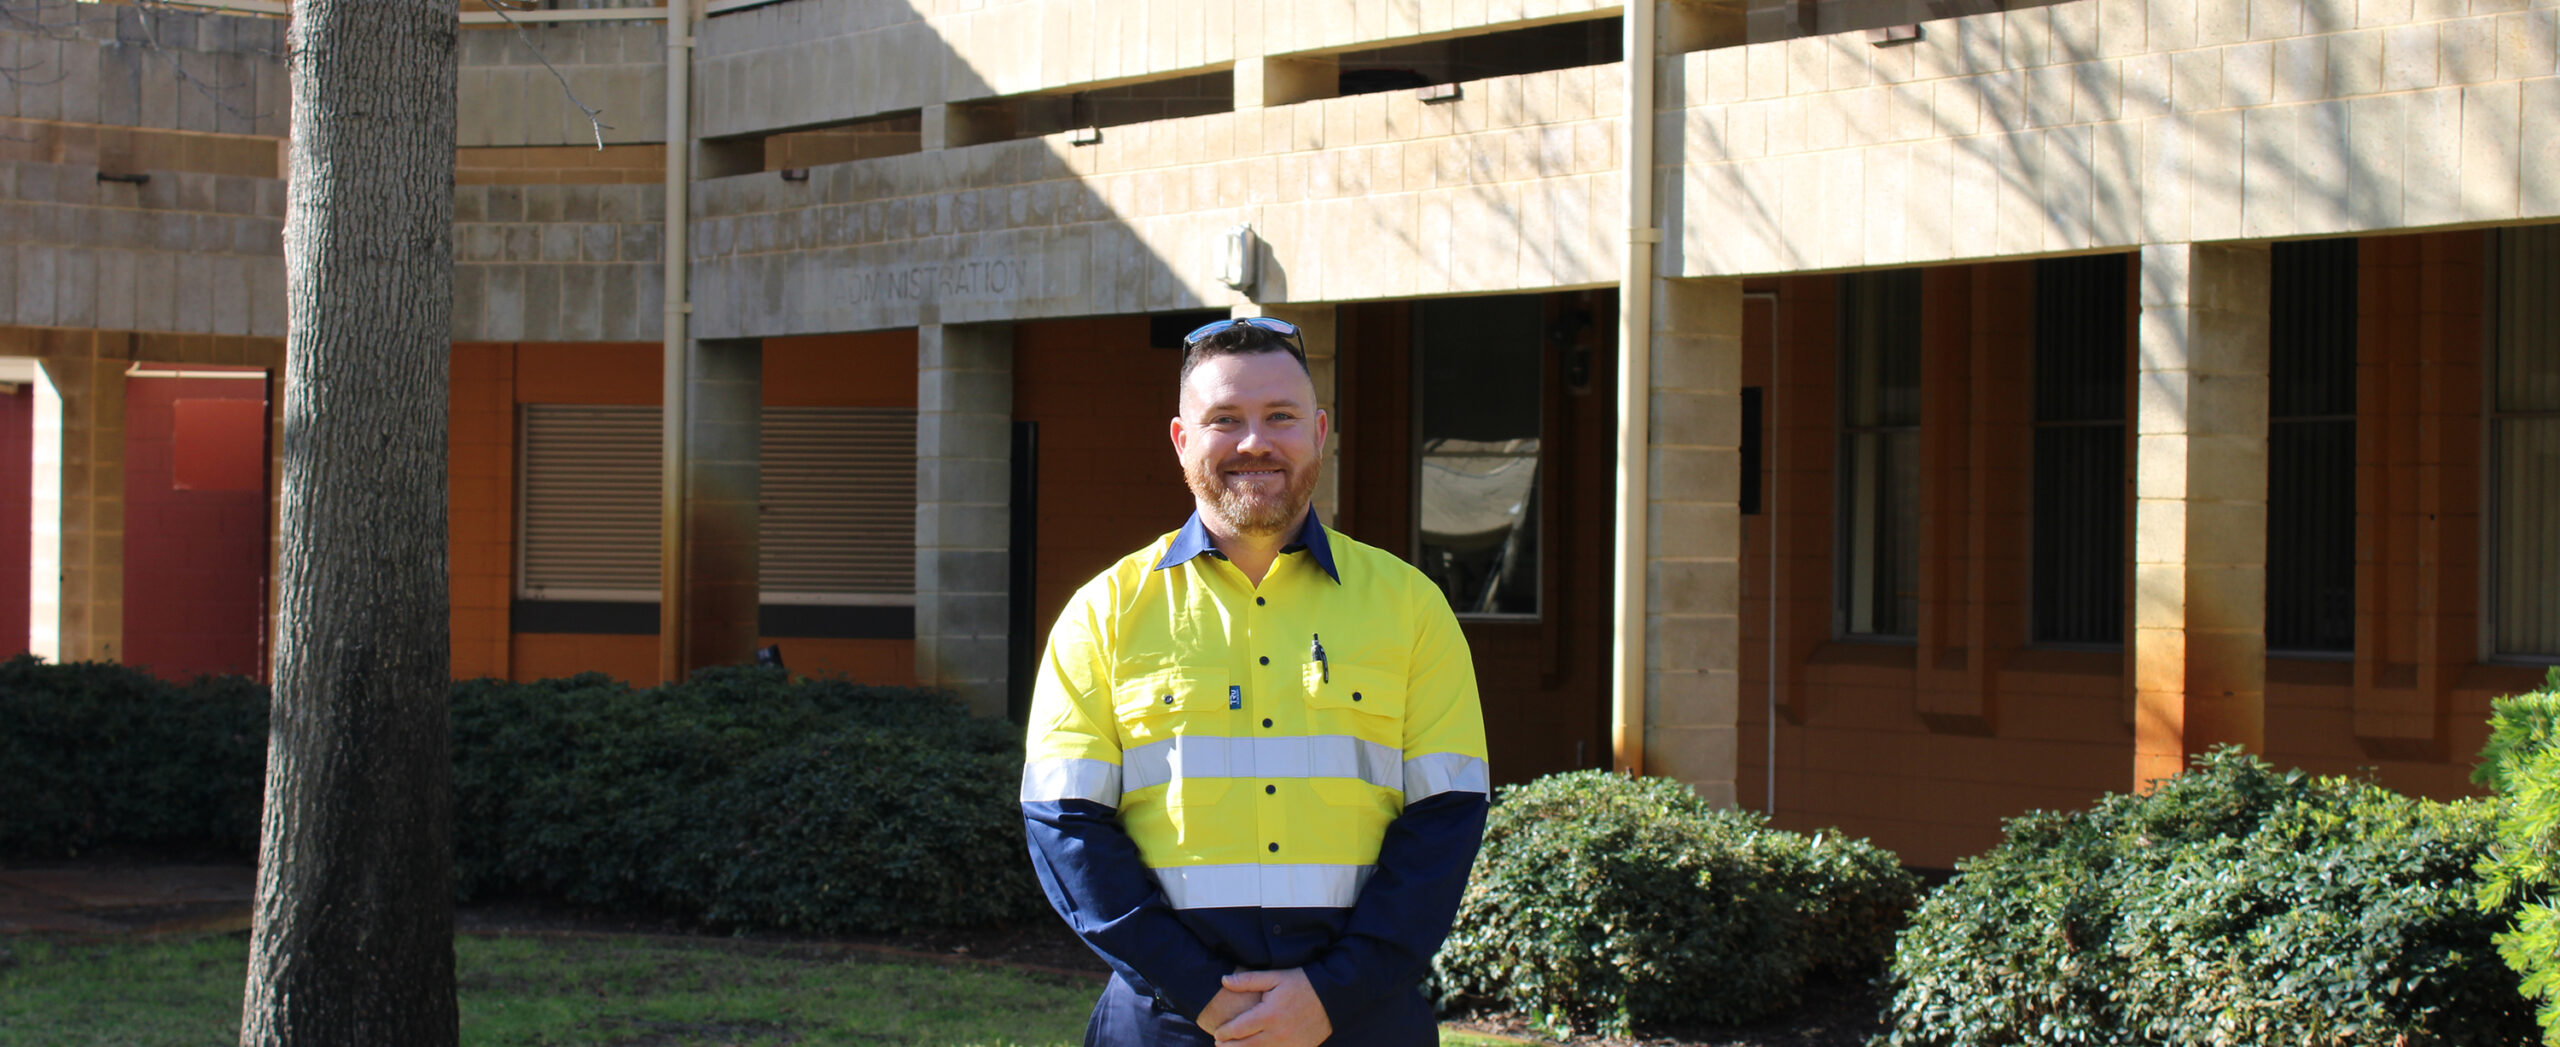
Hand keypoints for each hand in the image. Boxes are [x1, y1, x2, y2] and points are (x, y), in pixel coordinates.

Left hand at [1207, 968, 1330, 1046]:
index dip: (1224, 1032)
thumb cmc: (1302, 983)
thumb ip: (1248, 980)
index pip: (1238, 1029)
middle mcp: (1277, 1034)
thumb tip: (1224, 980)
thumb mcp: (1275, 977)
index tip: (1217, 1032)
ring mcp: (1289, 1044)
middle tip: (1219, 1045)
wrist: (1332, 997)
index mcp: (1269, 1015)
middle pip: (1246, 1046)